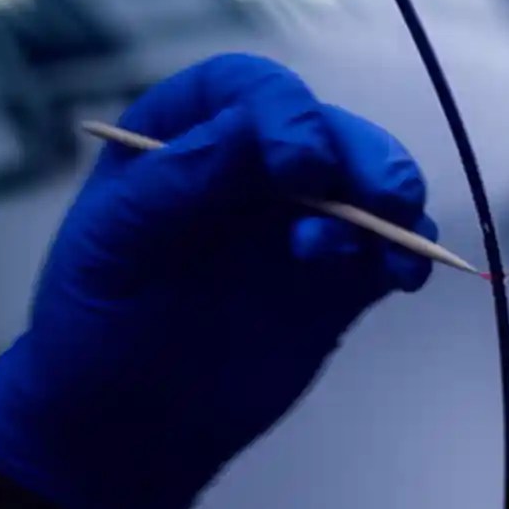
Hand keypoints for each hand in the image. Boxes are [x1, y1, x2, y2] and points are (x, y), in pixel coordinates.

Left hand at [0, 54, 437, 508]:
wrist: (131, 417)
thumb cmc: (98, 320)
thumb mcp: (111, 245)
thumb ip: (176, 183)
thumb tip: (251, 129)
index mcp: (189, 135)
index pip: (252, 92)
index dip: (286, 113)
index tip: (302, 166)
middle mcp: (257, 164)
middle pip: (331, 131)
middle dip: (366, 159)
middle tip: (383, 202)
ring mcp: (307, 218)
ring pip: (373, 183)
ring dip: (394, 207)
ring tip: (385, 259)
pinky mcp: (341, 277)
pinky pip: (389, 248)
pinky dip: (410, 255)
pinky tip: (403, 279)